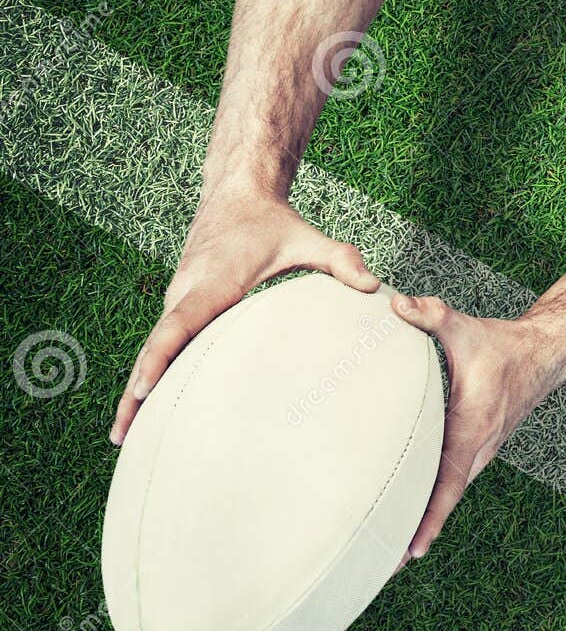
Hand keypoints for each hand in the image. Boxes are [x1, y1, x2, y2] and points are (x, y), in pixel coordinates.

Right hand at [111, 190, 378, 443]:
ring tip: (127, 436)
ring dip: (137, 388)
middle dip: (136, 392)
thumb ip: (342, 260)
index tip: (143, 391)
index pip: (179, 325)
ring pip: (153, 348)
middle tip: (125, 438)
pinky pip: (162, 342)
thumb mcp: (309, 238)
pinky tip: (146, 406)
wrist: (236, 193)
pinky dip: (151, 372)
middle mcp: (185, 292)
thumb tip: (376, 287)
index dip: (160, 358)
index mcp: (212, 282)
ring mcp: (177, 298)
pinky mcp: (179, 303)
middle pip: (154, 348)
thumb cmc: (272, 221)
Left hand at [389, 295, 558, 559]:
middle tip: (378, 570)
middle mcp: (477, 451)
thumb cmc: (503, 347)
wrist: (544, 355)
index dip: (429, 520)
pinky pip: (448, 484)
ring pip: (445, 496)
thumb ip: (431, 315)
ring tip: (385, 555)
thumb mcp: (466, 330)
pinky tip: (408, 513)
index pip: (447, 485)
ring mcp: (478, 454)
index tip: (409, 553)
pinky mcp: (475, 450)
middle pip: (441, 503)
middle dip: (413, 535)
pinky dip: (429, 504)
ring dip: (420, 522)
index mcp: (472, 431)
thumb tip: (396, 304)